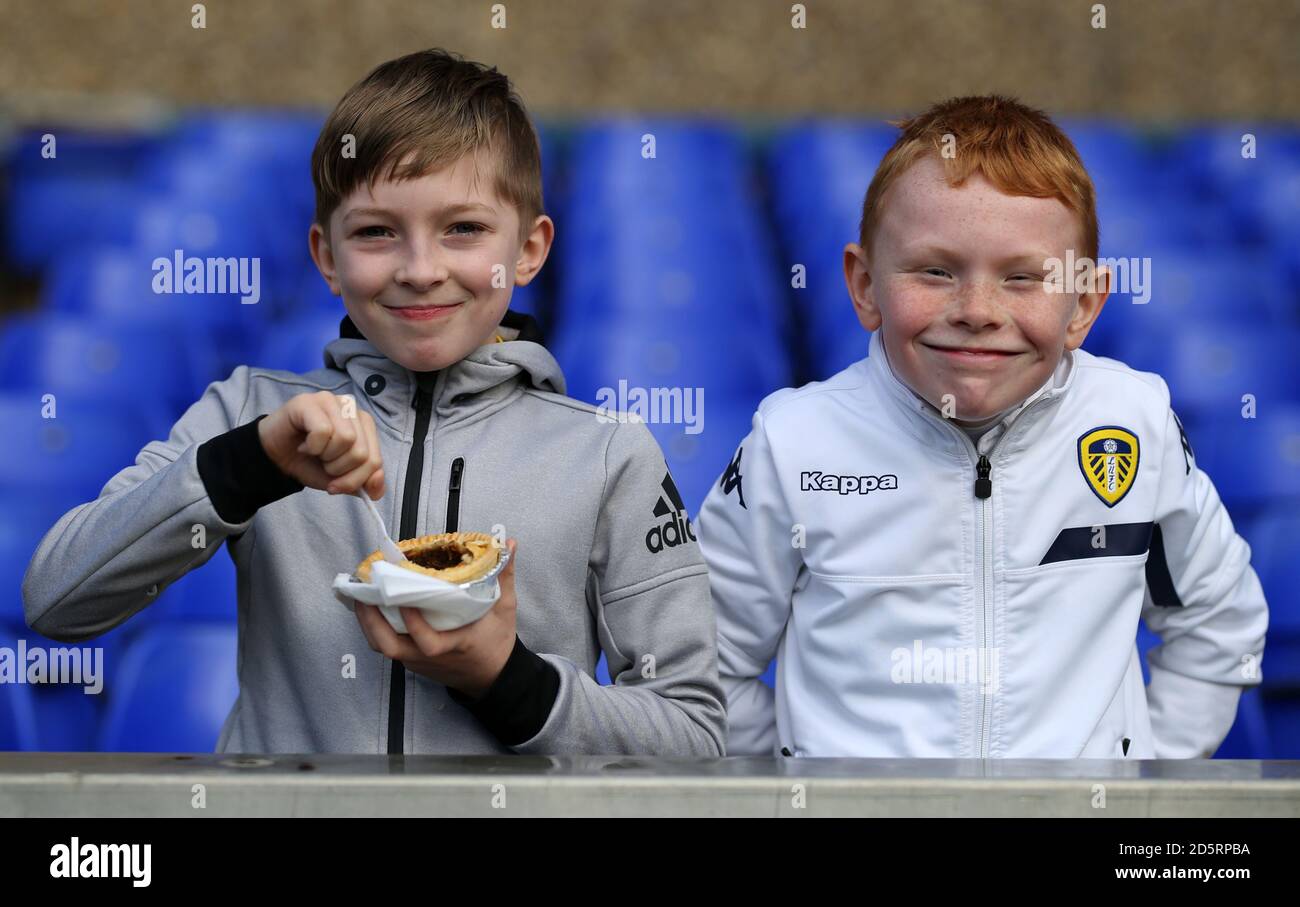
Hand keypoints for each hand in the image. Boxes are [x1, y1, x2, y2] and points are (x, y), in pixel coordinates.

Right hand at [258, 390, 384, 498]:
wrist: (274, 458)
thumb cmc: (310, 462)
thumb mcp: (340, 479)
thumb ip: (363, 483)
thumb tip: (375, 487)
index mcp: (365, 425)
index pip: (375, 460)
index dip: (355, 480)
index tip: (335, 485)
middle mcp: (352, 408)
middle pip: (362, 452)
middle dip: (339, 469)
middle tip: (322, 463)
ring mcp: (331, 401)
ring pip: (346, 439)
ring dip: (326, 456)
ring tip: (314, 451)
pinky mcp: (309, 401)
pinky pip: (323, 431)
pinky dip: (312, 447)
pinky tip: (303, 444)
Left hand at [353, 539, 518, 697]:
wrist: (492, 678)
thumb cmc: (497, 642)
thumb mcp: (506, 609)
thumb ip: (505, 576)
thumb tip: (509, 544)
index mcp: (454, 645)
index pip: (427, 643)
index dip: (413, 623)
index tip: (403, 600)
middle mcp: (430, 658)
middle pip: (391, 647)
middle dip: (372, 621)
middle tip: (364, 592)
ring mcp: (417, 662)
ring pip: (383, 648)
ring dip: (368, 624)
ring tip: (360, 597)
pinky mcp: (411, 663)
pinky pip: (386, 647)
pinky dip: (375, 629)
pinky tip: (370, 609)